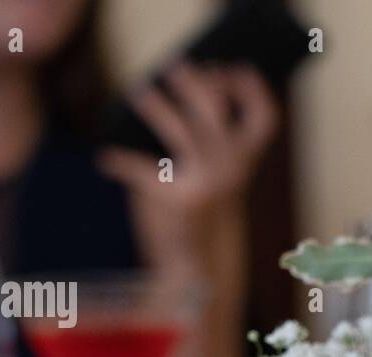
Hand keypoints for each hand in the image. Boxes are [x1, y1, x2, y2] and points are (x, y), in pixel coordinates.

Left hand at [100, 63, 278, 356]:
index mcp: (245, 164)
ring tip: (138, 92)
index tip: (235, 66)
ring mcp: (206, 184)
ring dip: (160, 108)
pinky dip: (123, 163)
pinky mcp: (178, 200)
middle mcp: (231, 171)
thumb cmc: (199, 223)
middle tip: (175, 67)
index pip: (263, 118)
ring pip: (184, 131)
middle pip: (217, 110)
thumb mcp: (210, 181)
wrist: (200, 276)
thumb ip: (199, 146)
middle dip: (196, 84)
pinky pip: (146, 172)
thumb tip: (168, 105)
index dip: (252, 89)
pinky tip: (107, 160)